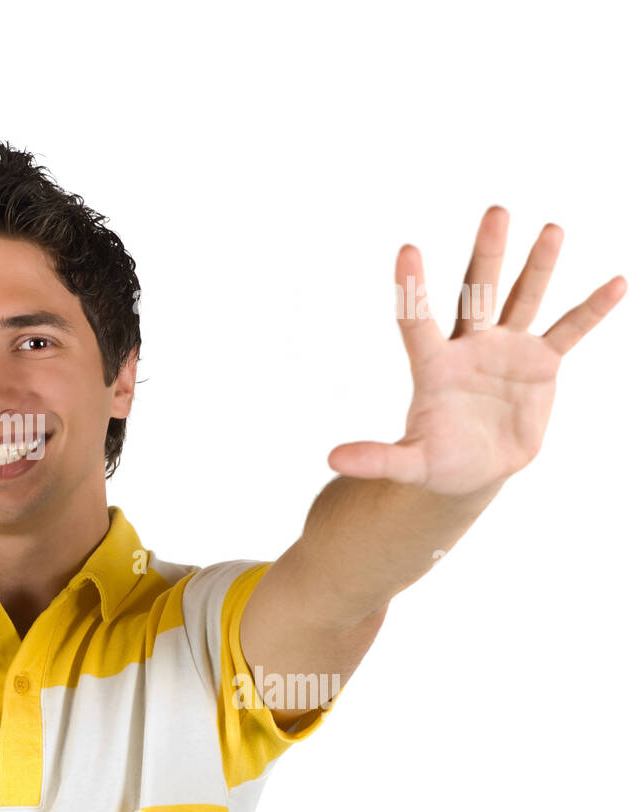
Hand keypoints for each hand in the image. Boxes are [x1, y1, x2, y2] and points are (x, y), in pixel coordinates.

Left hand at [328, 206, 626, 495]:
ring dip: (538, 266)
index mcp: (433, 366)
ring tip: (553, 228)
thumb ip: (377, 459)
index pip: (417, 320)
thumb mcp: (409, 464)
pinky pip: (568, 332)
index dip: (412, 289)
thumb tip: (333, 460)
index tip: (406, 249)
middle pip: (476, 292)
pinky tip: (616, 283)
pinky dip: (591, 311)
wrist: (473, 468)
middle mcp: (469, 347)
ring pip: (521, 300)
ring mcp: (506, 350)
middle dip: (486, 252)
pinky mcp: (539, 365)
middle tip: (496, 209)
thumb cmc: (436, 462)